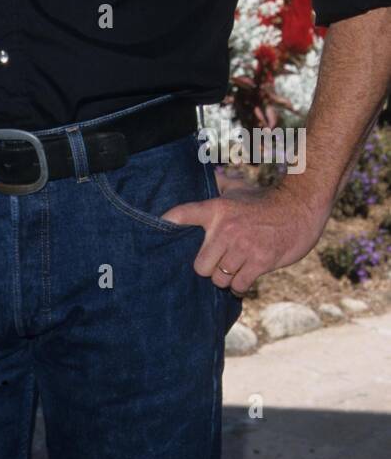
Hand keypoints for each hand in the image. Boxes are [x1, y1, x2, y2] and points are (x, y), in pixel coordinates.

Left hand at [161, 178, 330, 297]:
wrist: (300, 209)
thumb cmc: (265, 202)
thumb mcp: (240, 190)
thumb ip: (222, 184)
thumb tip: (211, 171)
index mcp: (217, 209)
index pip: (184, 214)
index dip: (169, 222)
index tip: (159, 226)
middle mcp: (226, 228)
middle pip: (200, 266)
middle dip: (210, 269)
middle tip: (219, 263)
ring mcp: (243, 246)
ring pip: (220, 278)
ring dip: (227, 278)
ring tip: (235, 269)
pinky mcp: (260, 262)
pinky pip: (239, 285)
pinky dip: (239, 287)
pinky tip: (244, 280)